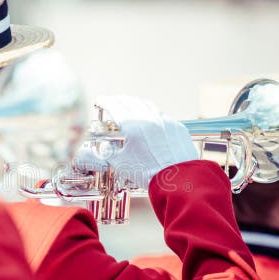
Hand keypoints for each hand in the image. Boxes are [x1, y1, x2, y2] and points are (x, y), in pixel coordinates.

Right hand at [76, 95, 197, 188]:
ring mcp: (165, 121)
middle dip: (119, 100)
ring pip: (147, 105)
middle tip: (112, 101)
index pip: (114, 106)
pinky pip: (161, 114)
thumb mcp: (121, 164)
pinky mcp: (177, 127)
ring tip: (130, 105)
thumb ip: (109, 153)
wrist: (178, 179)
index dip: (105, 101)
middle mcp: (149, 118)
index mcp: (132, 125)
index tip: (100, 100)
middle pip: (130, 102)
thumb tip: (101, 149)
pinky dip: (151, 112)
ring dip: (135, 103)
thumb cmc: (148, 173)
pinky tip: (150, 117)